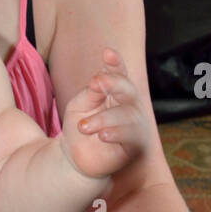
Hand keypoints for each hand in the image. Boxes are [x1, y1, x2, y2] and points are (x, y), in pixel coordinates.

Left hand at [60, 48, 150, 178]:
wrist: (75, 159)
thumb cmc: (79, 128)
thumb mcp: (79, 106)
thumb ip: (90, 93)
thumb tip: (99, 80)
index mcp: (115, 92)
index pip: (119, 74)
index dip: (116, 63)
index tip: (107, 52)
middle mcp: (129, 105)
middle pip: (129, 89)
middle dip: (114, 83)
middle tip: (96, 83)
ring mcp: (134, 124)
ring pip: (128, 114)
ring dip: (104, 118)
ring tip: (84, 127)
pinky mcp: (135, 144)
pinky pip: (131, 136)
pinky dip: (116, 133)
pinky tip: (102, 135)